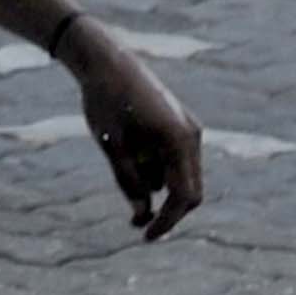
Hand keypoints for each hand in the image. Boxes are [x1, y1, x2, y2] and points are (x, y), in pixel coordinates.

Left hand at [65, 21, 204, 239]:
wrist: (105, 58)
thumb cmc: (104, 100)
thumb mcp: (112, 144)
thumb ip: (129, 181)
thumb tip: (143, 214)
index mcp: (179, 141)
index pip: (183, 196)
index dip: (167, 221)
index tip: (146, 235)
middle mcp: (190, 136)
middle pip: (186, 189)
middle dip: (163, 207)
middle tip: (133, 222)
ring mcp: (187, 129)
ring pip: (174, 173)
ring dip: (151, 179)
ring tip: (118, 150)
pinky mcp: (177, 124)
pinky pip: (170, 157)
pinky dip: (152, 164)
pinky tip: (127, 144)